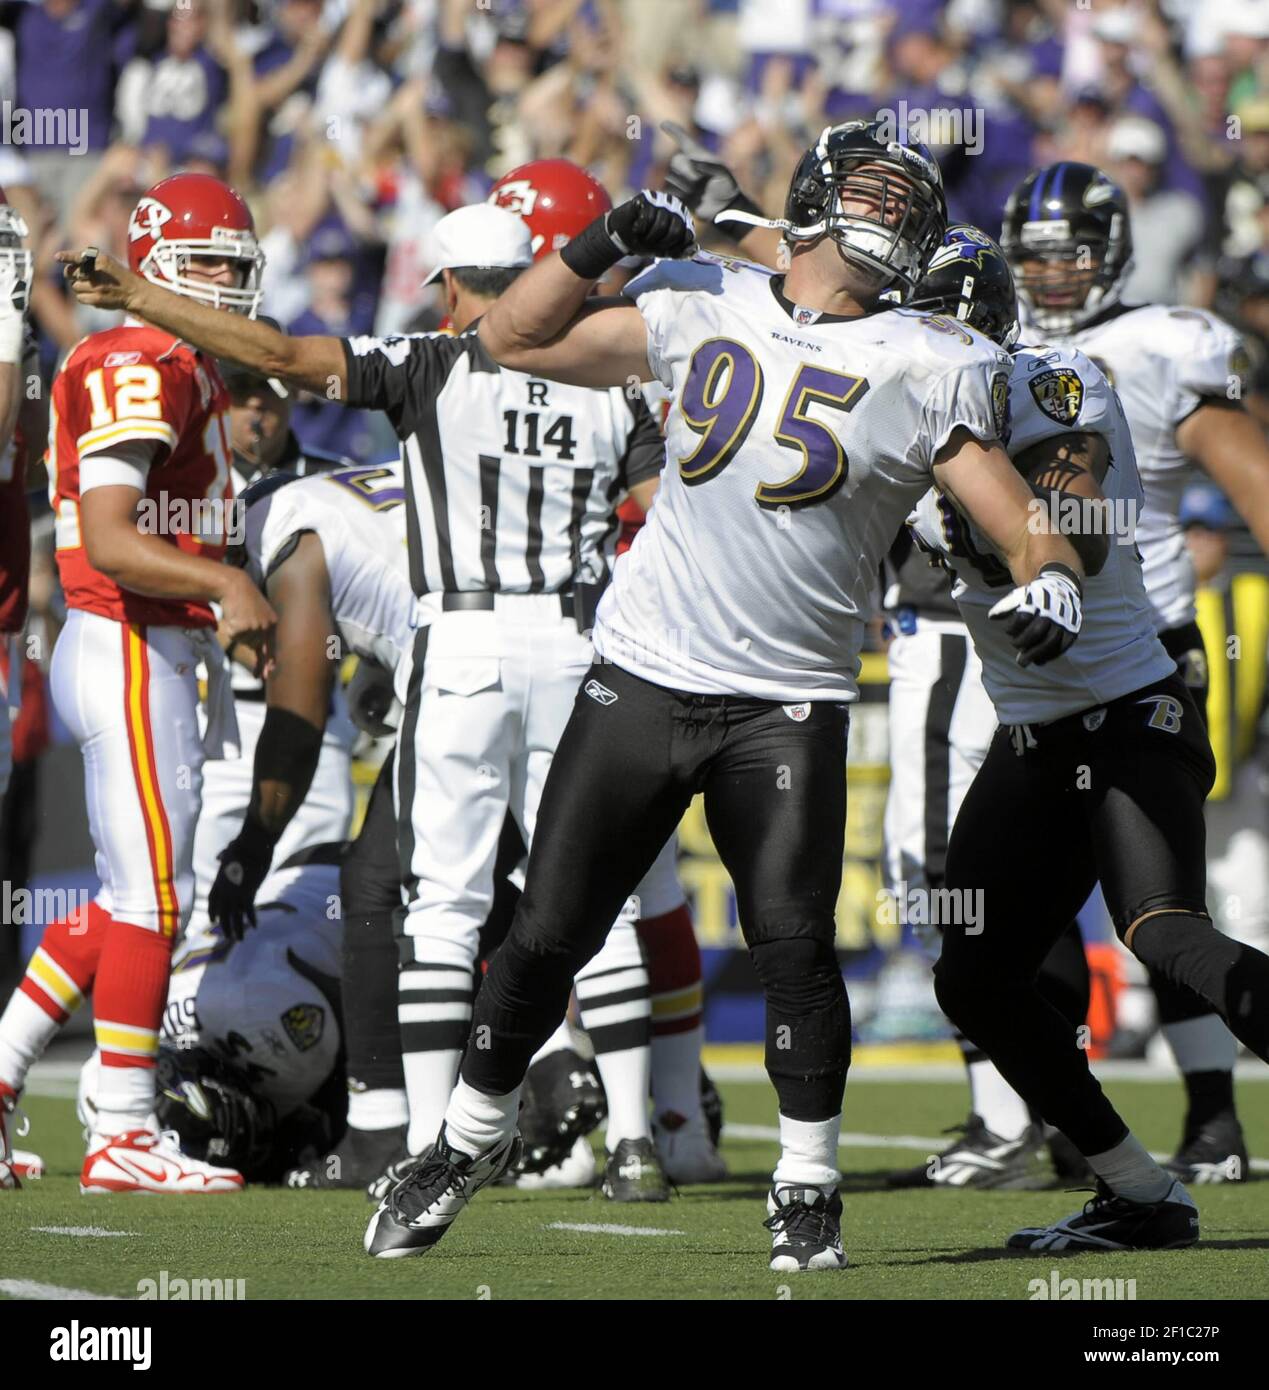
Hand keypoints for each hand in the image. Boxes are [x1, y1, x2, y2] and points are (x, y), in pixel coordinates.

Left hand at [57, 248, 140, 312]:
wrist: (134, 293)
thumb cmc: (118, 276)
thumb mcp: (106, 261)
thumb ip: (89, 259)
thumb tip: (65, 262)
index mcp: (100, 260)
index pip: (79, 257)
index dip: (66, 257)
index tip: (57, 257)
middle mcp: (97, 273)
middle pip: (71, 273)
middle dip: (72, 275)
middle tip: (80, 276)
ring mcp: (97, 287)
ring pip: (74, 286)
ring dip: (80, 287)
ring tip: (91, 287)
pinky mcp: (97, 299)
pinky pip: (80, 298)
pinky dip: (84, 297)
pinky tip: (93, 295)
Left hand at [207, 824, 273, 941]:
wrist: (253, 847)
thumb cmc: (242, 846)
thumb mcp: (228, 852)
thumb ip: (223, 856)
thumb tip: (218, 857)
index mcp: (219, 880)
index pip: (213, 899)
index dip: (213, 911)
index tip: (213, 920)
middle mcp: (225, 890)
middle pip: (223, 912)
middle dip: (224, 925)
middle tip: (226, 936)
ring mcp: (236, 893)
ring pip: (235, 915)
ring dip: (237, 928)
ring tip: (239, 939)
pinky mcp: (249, 893)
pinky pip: (248, 910)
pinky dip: (251, 918)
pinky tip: (254, 926)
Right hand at [218, 568, 277, 678]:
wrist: (234, 585)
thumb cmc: (245, 600)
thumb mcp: (259, 614)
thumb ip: (262, 631)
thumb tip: (261, 652)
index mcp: (273, 624)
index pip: (271, 647)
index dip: (269, 662)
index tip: (267, 674)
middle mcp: (266, 627)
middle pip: (253, 645)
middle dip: (244, 638)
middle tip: (241, 619)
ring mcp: (254, 628)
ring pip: (241, 640)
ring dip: (237, 631)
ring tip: (238, 614)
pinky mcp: (243, 626)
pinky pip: (232, 635)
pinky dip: (229, 628)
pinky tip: (232, 615)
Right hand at [606, 189, 697, 260]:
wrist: (622, 234)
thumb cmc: (645, 241)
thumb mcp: (664, 250)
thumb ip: (681, 251)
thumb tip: (695, 248)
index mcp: (682, 218)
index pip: (687, 235)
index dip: (675, 248)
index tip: (664, 252)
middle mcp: (674, 206)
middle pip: (675, 230)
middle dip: (661, 244)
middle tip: (651, 244)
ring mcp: (661, 200)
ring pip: (660, 225)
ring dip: (648, 237)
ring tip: (643, 236)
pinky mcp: (646, 197)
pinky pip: (647, 218)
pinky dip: (640, 229)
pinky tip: (636, 228)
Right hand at [661, 121, 745, 222]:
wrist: (723, 209)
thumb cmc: (727, 188)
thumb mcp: (724, 173)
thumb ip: (710, 165)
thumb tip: (694, 163)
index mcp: (698, 155)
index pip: (683, 140)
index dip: (674, 131)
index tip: (664, 124)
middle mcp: (687, 165)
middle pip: (674, 161)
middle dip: (686, 171)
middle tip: (699, 181)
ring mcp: (680, 179)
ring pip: (670, 177)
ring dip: (684, 186)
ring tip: (696, 191)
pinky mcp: (676, 193)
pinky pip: (667, 190)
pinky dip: (678, 194)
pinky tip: (689, 197)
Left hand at [989, 564, 1081, 666]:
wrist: (1062, 588)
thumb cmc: (1035, 596)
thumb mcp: (1020, 596)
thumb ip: (1006, 606)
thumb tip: (992, 617)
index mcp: (1038, 600)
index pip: (1023, 616)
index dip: (1013, 627)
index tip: (1008, 631)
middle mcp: (1052, 610)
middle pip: (1037, 630)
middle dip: (1023, 642)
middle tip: (1014, 647)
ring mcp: (1064, 621)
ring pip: (1051, 641)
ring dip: (1035, 653)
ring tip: (1023, 662)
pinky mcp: (1072, 629)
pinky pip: (1063, 646)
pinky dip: (1050, 656)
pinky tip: (1039, 661)